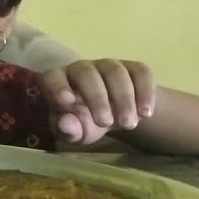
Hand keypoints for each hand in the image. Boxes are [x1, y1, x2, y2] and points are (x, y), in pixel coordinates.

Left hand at [40, 59, 155, 144]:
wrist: (114, 116)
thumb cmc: (85, 123)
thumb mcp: (75, 132)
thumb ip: (67, 130)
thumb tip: (66, 124)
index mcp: (59, 81)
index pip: (53, 77)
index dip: (58, 87)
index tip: (67, 103)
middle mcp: (81, 68)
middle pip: (87, 74)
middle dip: (97, 98)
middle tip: (106, 123)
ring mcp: (108, 66)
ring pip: (115, 72)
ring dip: (123, 98)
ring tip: (128, 124)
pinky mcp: (133, 68)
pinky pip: (140, 72)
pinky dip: (145, 92)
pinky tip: (145, 113)